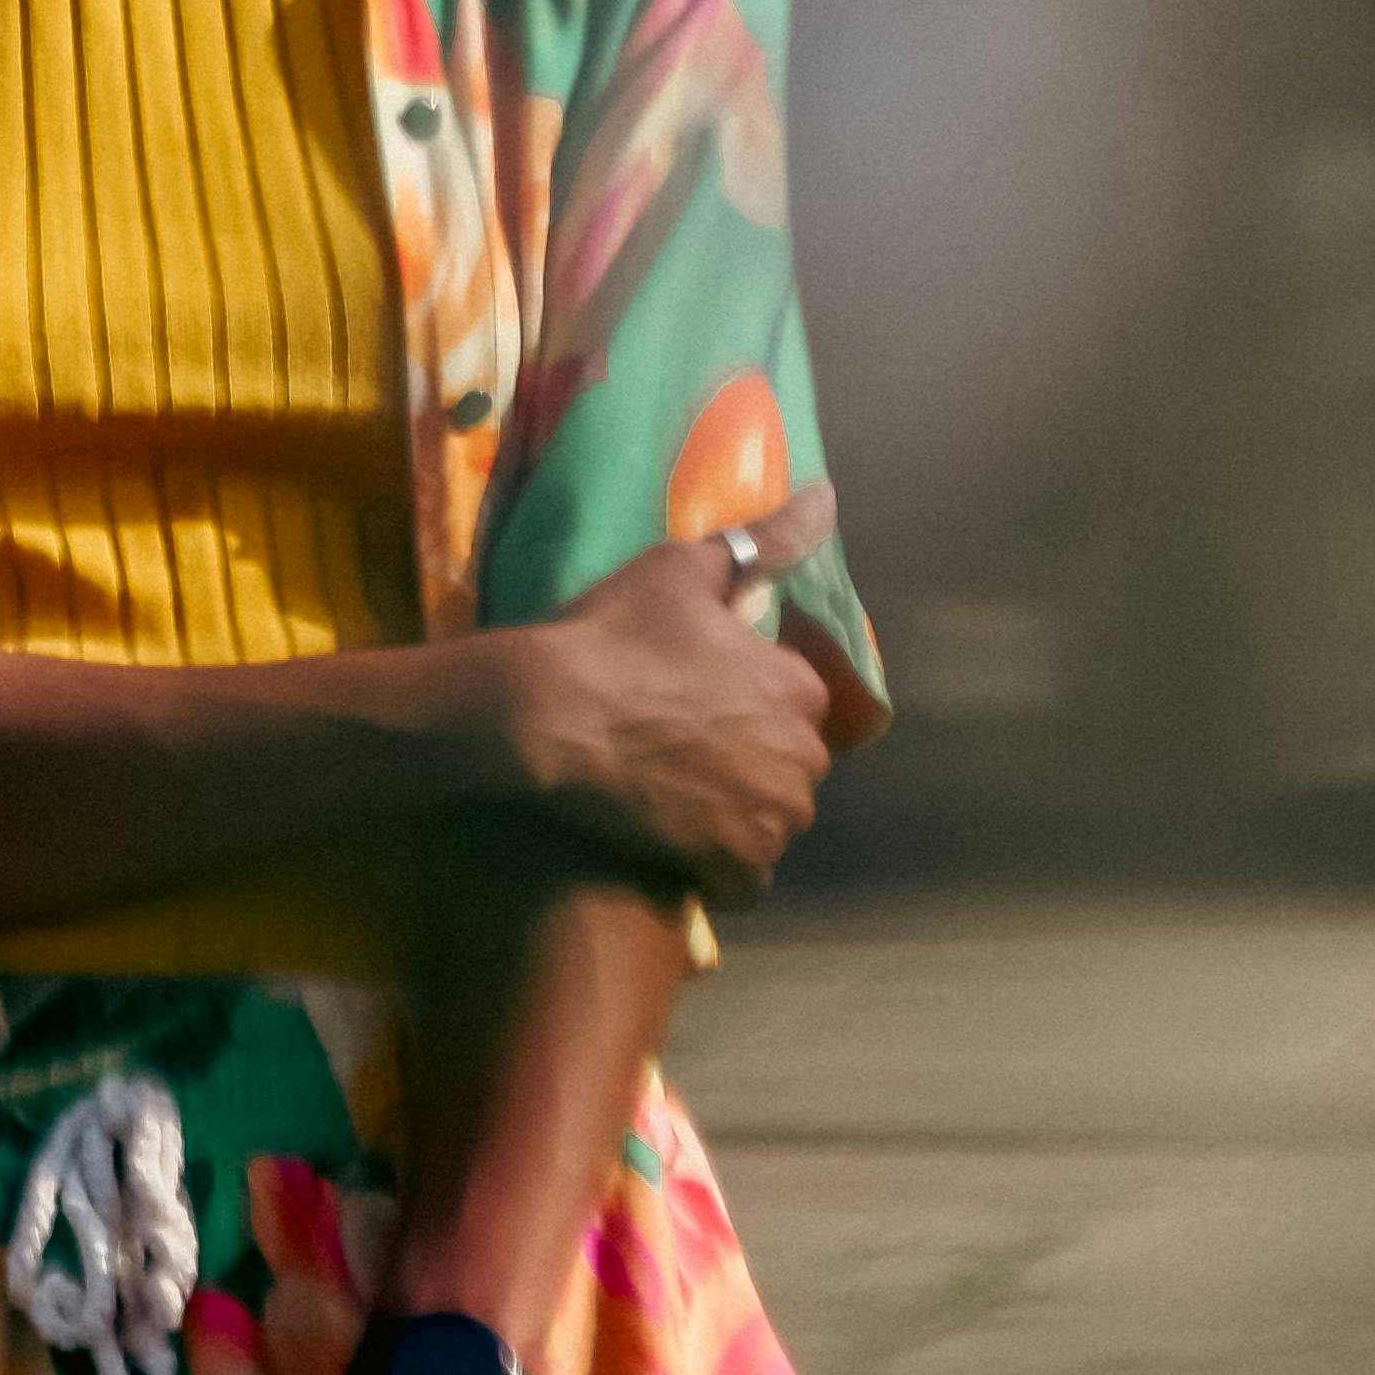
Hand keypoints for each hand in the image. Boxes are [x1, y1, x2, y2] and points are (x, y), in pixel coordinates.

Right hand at [503, 484, 837, 896]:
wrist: (546, 717)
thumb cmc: (613, 636)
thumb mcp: (683, 571)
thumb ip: (765, 540)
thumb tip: (827, 496)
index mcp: (797, 688)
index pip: (792, 705)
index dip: (740, 702)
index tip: (690, 699)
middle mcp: (803, 758)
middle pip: (784, 767)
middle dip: (745, 762)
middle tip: (673, 746)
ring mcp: (772, 820)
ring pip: (767, 823)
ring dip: (732, 816)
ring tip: (667, 794)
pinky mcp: (736, 868)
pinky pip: (744, 879)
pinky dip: (717, 867)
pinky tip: (672, 843)